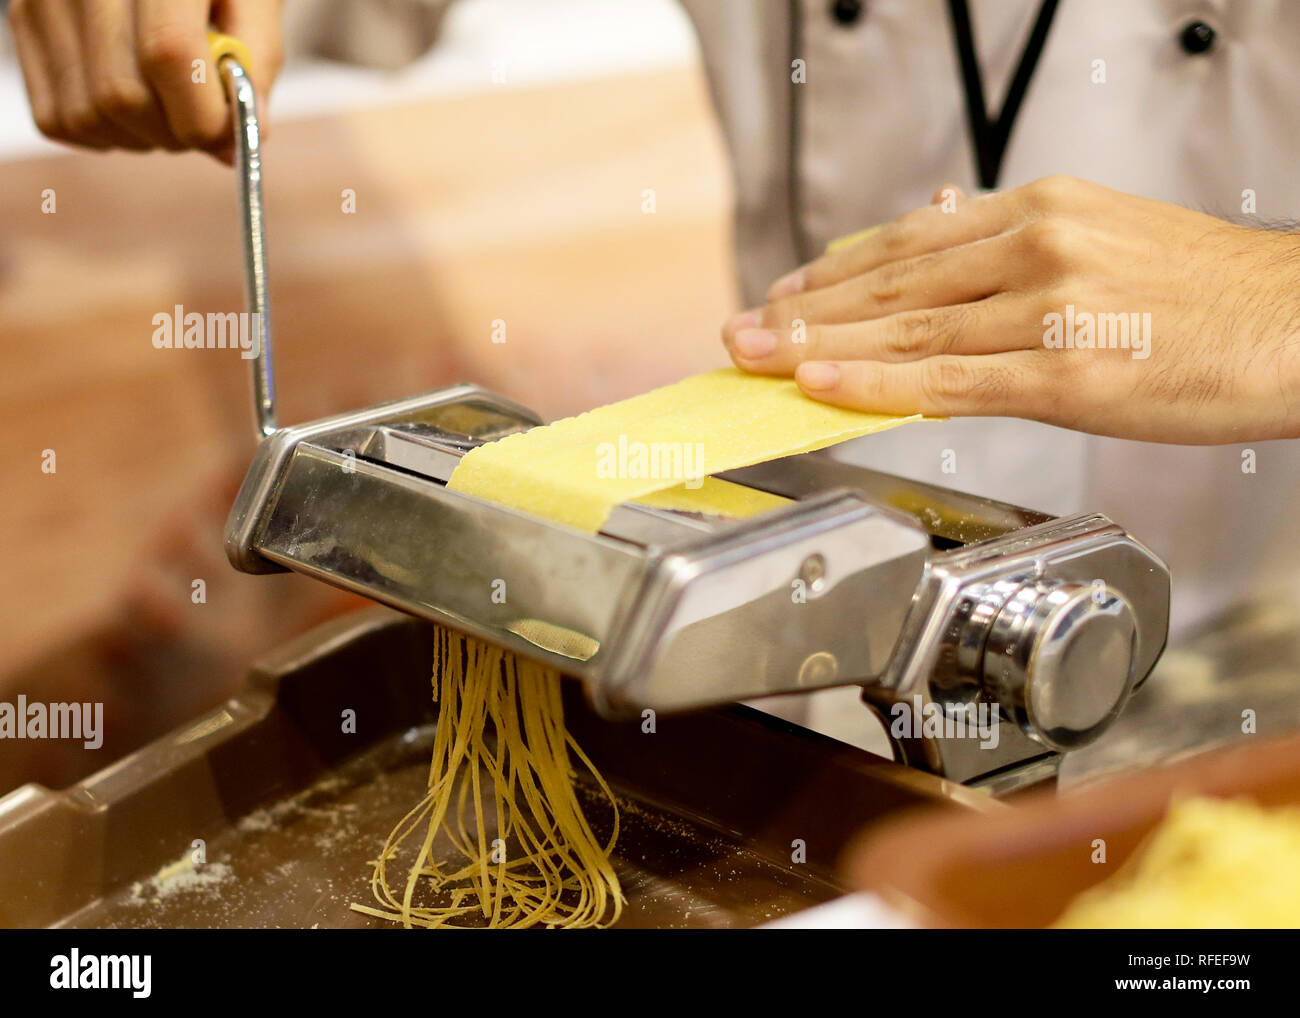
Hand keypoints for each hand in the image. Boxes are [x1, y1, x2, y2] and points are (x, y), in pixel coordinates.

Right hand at [8, 0, 283, 160]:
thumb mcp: (256, 0)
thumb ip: (257, 62)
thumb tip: (235, 138)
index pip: (168, 52)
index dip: (203, 114)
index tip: (229, 133)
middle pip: (122, 95)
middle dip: (175, 132)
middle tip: (202, 119)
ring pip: (88, 116)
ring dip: (141, 136)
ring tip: (170, 105)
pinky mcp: (25, 18)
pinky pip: (57, 117)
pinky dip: (105, 132)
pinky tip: (137, 103)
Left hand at [722, 175, 1299, 443]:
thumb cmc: (1206, 294)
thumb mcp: (1103, 229)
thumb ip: (1011, 233)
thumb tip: (937, 212)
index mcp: (1039, 211)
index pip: (906, 241)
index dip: (831, 271)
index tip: (779, 294)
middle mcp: (1035, 247)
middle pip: (889, 282)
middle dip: (801, 309)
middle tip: (738, 330)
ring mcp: (1049, 309)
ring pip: (906, 330)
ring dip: (817, 346)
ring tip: (756, 358)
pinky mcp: (1069, 374)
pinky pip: (949, 380)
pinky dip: (875, 382)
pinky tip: (822, 385)